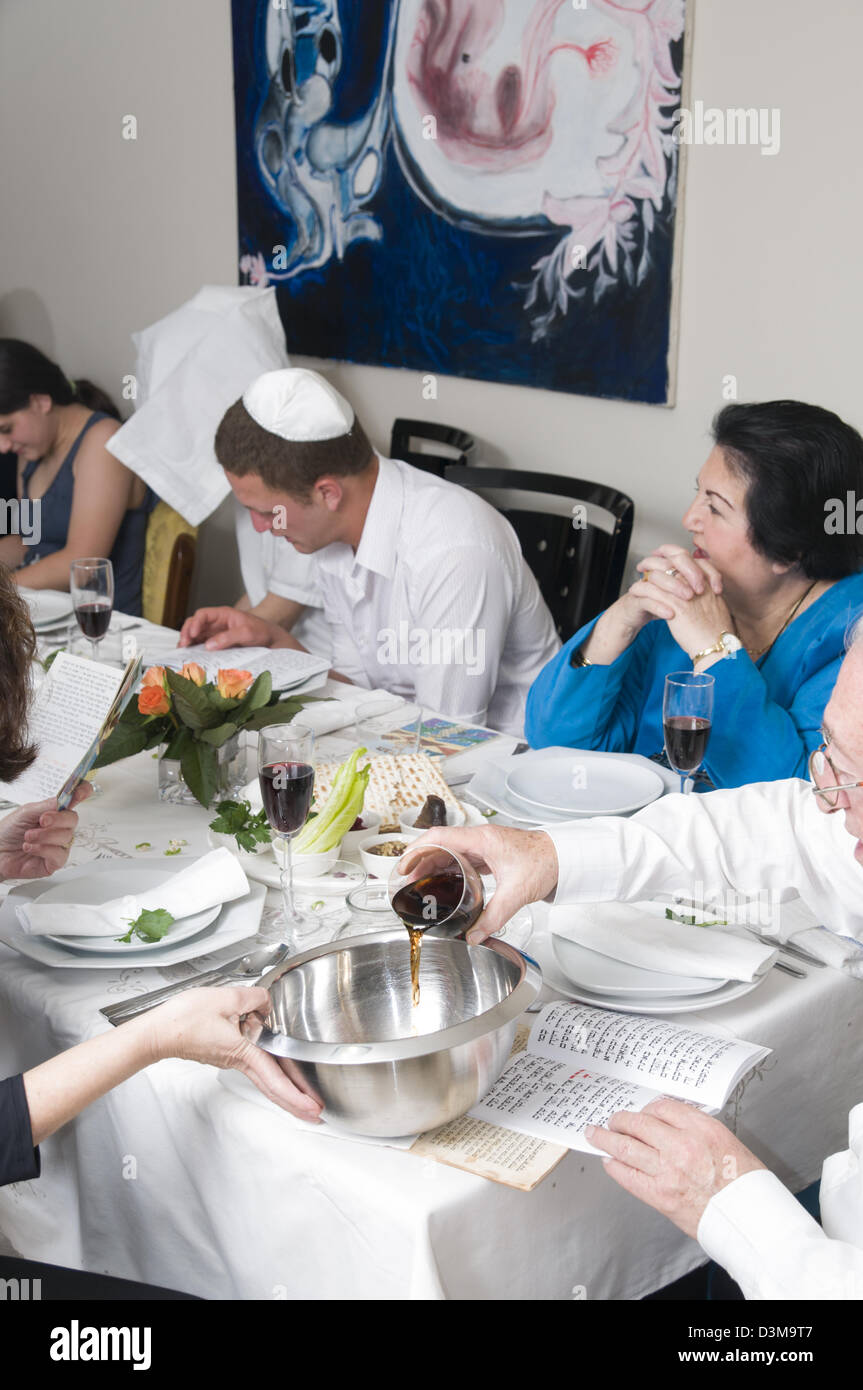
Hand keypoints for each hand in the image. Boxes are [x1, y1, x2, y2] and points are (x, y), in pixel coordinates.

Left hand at [0, 785, 91, 880]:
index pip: (76, 799)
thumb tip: (64, 800)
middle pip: (73, 819)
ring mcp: (59, 844)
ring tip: (28, 837)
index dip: (83, 792)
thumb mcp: (26, 812)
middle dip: (57, 819)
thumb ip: (47, 805)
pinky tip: (30, 847)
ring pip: (66, 837)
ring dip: (44, 836)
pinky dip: (42, 849)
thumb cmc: (9, 832)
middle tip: (41, 820)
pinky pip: (59, 854)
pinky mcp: (55, 861)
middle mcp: (59, 827)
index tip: (80, 792)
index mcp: (54, 812)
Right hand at [143, 986, 322, 1122]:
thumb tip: (266, 1001)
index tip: (313, 1107)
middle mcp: (238, 1060)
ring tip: (301, 1099)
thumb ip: (253, 998)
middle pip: (273, 1087)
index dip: (297, 1095)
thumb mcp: (225, 998)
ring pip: (264, 1079)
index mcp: (243, 1051)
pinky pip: (254, 1067)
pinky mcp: (224, 1054)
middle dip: (295, 1103)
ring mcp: (231, 1059)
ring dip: (285, 1091)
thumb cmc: (182, 1020)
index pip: (276, 1079)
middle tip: (314, 1114)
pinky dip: (270, 1076)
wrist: (158, 1031)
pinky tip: (277, 1072)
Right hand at [178, 606, 281, 651]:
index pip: (203, 614)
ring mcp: (215, 633)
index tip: (192, 634)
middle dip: (187, 632)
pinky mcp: (217, 643)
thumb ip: (228, 638)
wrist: (271, 640)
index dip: (195, 623)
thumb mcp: (247, 633)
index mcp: (223, 614)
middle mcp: (217, 623)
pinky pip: (202, 644)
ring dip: (188, 642)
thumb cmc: (261, 631)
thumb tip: (208, 645)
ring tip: (182, 651)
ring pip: (196, 634)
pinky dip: (194, 648)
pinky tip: (190, 655)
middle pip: (195, 624)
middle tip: (183, 645)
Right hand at [404, 825, 558, 942]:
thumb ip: (493, 917)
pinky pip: (463, 857)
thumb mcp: (516, 893)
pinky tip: (446, 881)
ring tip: (421, 882)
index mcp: (482, 839)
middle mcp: (481, 839)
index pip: (439, 837)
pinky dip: (450, 867)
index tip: (404, 865)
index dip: (417, 850)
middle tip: (406, 880)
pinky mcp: (491, 853)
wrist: (565, 858)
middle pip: (440, 844)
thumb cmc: (545, 863)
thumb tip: (474, 936)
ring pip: (451, 850)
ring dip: (434, 864)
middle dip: (421, 860)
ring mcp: (485, 845)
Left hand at [585, 1097, 766, 1238]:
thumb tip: (670, 1124)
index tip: (642, 1111)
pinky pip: (628, 1176)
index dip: (648, 1108)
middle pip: (639, 1123)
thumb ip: (695, 1129)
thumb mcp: (726, 1141)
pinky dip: (615, 1167)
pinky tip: (609, 1162)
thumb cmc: (744, 1183)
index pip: (663, 1106)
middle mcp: (682, 1146)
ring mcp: (668, 1171)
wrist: (750, 1220)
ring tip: (596, 1134)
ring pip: (626, 1147)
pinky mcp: (660, 1196)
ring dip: (607, 1139)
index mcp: (702, 1129)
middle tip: (613, 1120)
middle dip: (621, 1120)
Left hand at [634, 547, 732, 660]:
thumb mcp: (716, 603)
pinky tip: (634, 590)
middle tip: (644, 563)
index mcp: (704, 578)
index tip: (659, 555)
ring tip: (637, 578)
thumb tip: (696, 588)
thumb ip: (706, 591)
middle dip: (654, 559)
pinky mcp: (674, 604)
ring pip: (658, 573)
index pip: (684, 555)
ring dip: (644, 573)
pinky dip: (641, 589)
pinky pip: (652, 591)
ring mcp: (684, 590)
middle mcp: (694, 580)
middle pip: (669, 559)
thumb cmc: (716, 628)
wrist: (716, 643)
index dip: (669, 552)